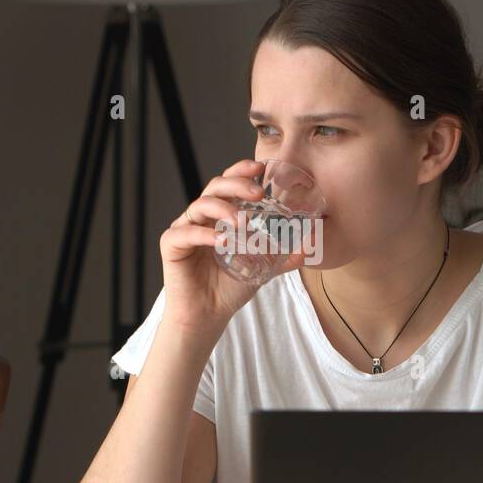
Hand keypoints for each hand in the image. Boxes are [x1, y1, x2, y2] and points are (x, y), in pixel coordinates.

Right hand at [159, 159, 303, 332]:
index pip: (228, 184)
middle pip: (215, 187)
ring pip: (200, 205)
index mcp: (219, 216)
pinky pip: (185, 232)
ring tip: (242, 223)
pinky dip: (204, 234)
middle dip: (237, 185)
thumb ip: (284, 256)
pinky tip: (220, 240)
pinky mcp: (171, 245)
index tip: (260, 167)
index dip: (241, 171)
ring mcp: (185, 228)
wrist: (208, 315)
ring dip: (223, 209)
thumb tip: (312, 245)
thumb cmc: (229, 289)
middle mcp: (201, 217)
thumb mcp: (262, 269)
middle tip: (258, 193)